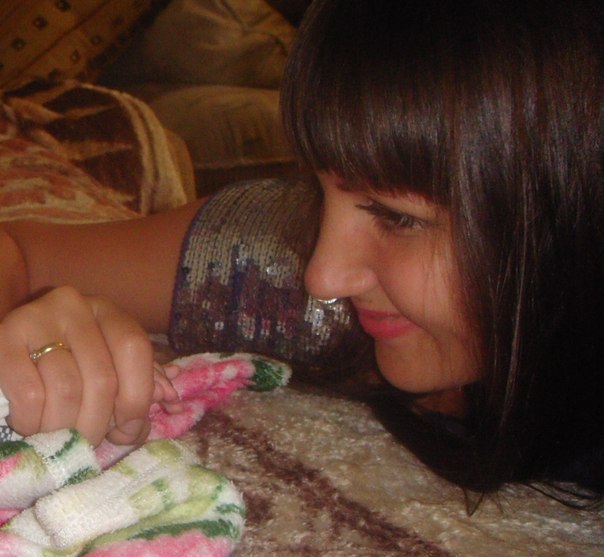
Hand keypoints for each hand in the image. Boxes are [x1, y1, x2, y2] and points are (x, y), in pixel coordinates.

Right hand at [0, 286, 175, 445]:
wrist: (8, 354)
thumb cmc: (66, 364)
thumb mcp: (106, 367)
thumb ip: (139, 384)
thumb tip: (170, 401)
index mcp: (109, 313)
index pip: (135, 349)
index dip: (137, 395)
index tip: (129, 430)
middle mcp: (76, 305)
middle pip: (102, 376)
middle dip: (99, 423)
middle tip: (88, 441)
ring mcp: (38, 317)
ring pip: (67, 388)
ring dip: (65, 427)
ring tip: (59, 436)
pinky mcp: (5, 337)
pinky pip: (29, 394)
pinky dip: (34, 422)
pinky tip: (31, 424)